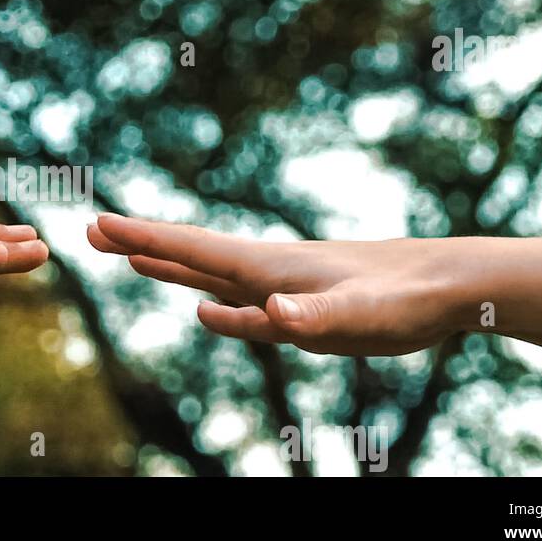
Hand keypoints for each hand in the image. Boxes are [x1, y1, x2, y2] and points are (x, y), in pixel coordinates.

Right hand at [88, 213, 462, 355]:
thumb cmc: (405, 299)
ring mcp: (283, 286)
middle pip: (191, 255)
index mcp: (268, 269)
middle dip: (142, 244)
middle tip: (93, 233)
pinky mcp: (302, 305)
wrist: (448, 284)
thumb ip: (314, 318)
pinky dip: (212, 298)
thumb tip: (269, 314)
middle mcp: (267, 271)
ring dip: (170, 266)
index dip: (143, 239)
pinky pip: (242, 300)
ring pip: (212, 275)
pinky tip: (205, 306)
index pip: (193, 250)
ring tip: (135, 258)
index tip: (97, 222)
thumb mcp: (359, 316)